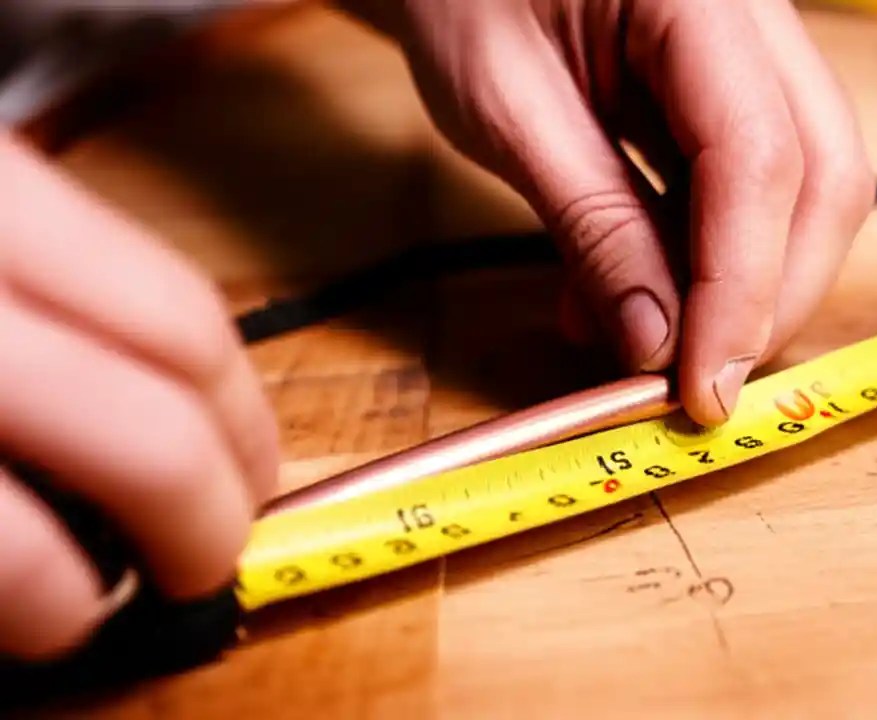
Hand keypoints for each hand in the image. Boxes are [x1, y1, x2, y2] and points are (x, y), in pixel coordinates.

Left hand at [0, 134, 278, 659]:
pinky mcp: (19, 161)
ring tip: (238, 476)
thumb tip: (56, 576)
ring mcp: (2, 201)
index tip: (83, 622)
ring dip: (238, 422)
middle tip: (208, 562)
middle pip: (155, 425)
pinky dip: (192, 338)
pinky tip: (181, 379)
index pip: (15, 541)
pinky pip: (148, 261)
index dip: (68, 606)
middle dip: (206, 520)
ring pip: (189, 321)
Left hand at [389, 0, 875, 425]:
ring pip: (807, 190)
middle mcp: (757, 13)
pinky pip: (754, 188)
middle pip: (825, 177)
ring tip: (634, 340)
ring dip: (738, 289)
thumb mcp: (505, 108)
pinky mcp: (737, 89)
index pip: (759, 158)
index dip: (740, 289)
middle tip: (697, 387)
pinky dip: (706, 259)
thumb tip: (657, 346)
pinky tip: (633, 294)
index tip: (702, 390)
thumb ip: (592, 224)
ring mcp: (758, 50)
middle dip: (772, 300)